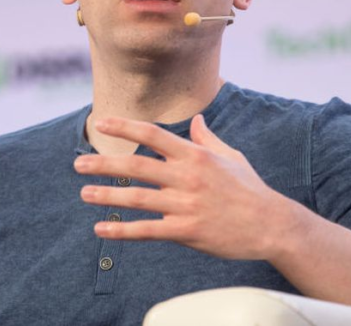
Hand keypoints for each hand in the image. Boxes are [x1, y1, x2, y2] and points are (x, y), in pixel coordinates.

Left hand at [74, 114, 302, 260]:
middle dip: (104, 164)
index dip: (124, 127)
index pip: (152, 135)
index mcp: (196, 155)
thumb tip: (197, 120)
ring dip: (107, 197)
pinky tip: (102, 229)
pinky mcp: (187, 231)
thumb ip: (208, 139)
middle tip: (78, 164)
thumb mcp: (231, 157)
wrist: (272, 224)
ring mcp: (187, 205)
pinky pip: (148, 230)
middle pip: (137, 166)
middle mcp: (188, 177)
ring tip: (84, 194)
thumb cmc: (250, 189)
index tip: (100, 123)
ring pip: (138, 199)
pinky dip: (123, 230)